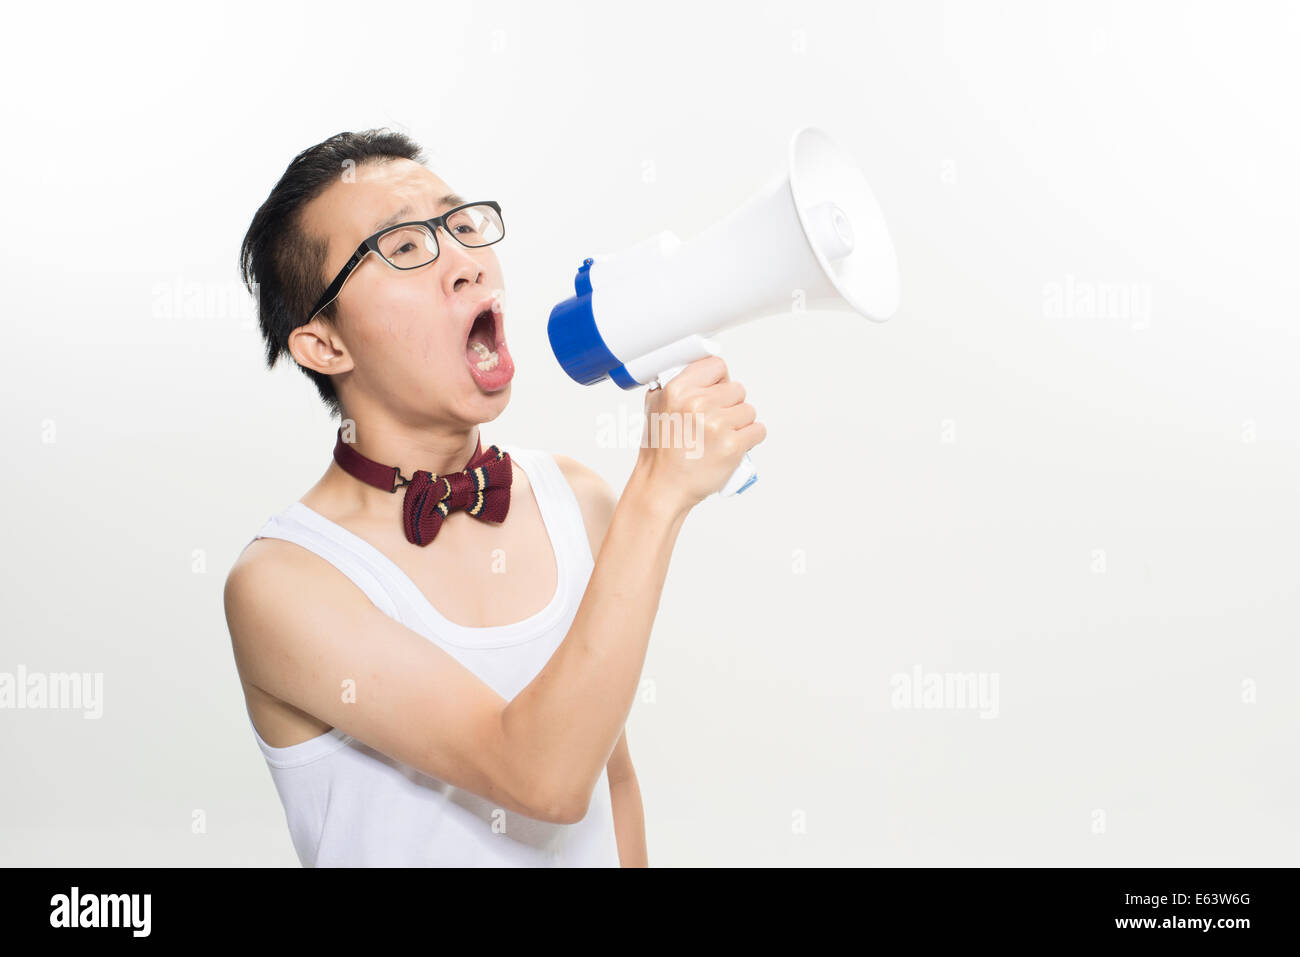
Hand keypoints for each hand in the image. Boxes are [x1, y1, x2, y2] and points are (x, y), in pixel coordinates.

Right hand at [632, 355, 764, 513]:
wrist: (663, 487)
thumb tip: (698, 374)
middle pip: (737, 389)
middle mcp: (697, 404)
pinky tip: (735, 445)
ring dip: (741, 423)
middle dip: (730, 405)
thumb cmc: (660, 453)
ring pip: (749, 410)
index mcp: (677, 390)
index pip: (717, 366)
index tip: (717, 392)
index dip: (719, 381)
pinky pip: (758, 431)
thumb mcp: (655, 408)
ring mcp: (716, 425)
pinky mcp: (732, 446)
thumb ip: (676, 386)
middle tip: (717, 422)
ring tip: (723, 436)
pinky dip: (750, 439)